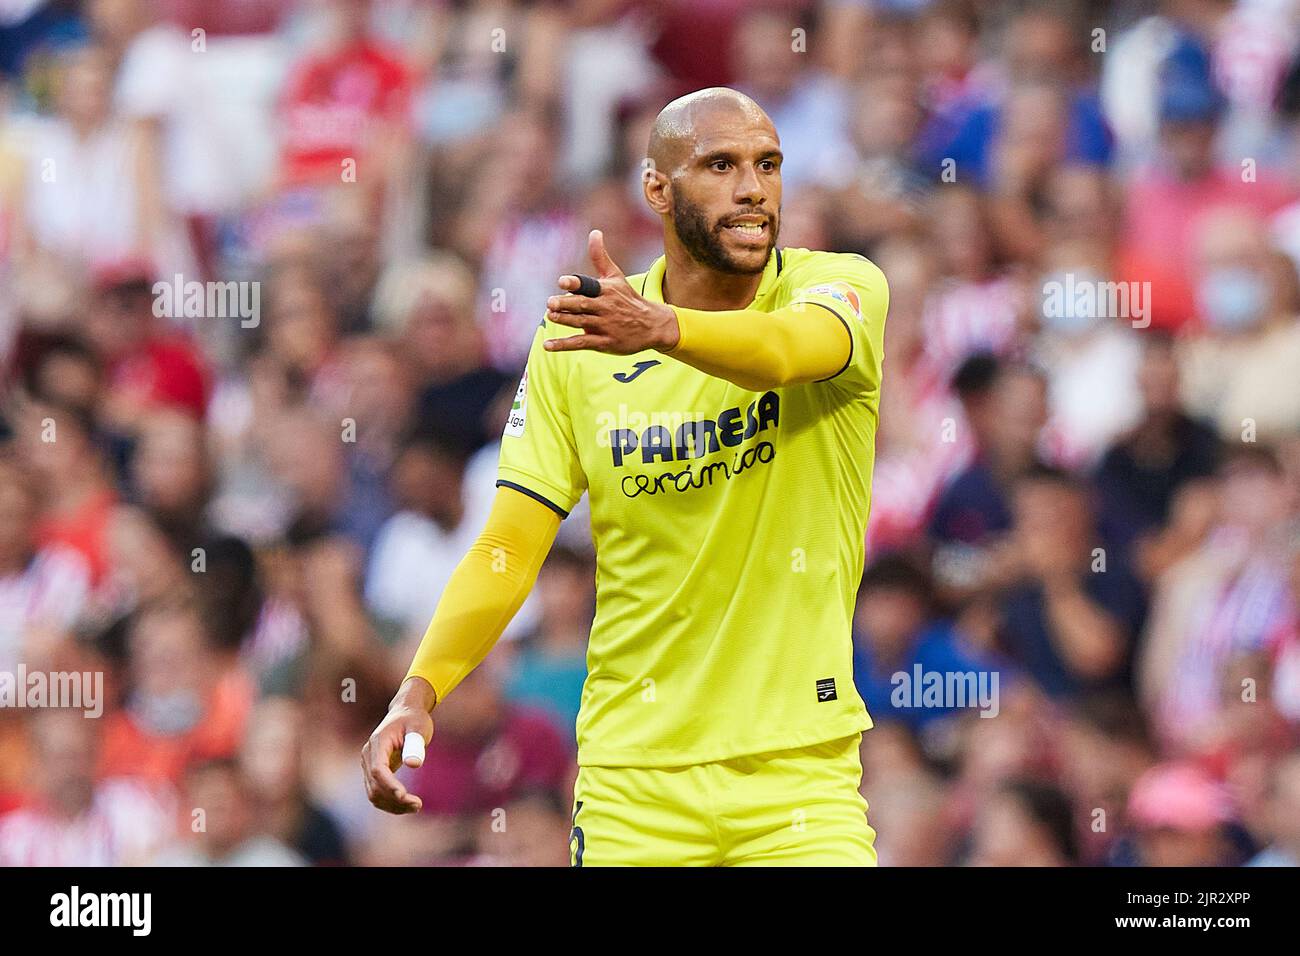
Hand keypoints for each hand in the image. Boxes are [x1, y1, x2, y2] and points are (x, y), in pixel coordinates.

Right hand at [362, 677, 435, 813]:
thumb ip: (415, 743)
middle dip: (394, 799)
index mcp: (378, 742)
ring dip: (392, 805)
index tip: (404, 796)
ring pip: (373, 794)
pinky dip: (390, 802)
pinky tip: (408, 805)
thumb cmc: (414, 719)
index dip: (389, 785)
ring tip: (416, 806)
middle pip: (374, 786)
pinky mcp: (373, 773)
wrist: (405, 712)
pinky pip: (377, 793)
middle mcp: (368, 755)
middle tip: (418, 804)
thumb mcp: (419, 727)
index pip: (377, 770)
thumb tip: (414, 764)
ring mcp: (368, 765)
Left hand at [544, 230, 678, 353]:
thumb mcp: (616, 276)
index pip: (589, 286)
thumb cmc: (628, 298)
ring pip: (581, 322)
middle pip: (582, 305)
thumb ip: (600, 256)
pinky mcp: (604, 342)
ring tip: (550, 316)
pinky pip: (581, 343)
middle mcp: (606, 307)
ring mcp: (605, 326)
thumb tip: (594, 232)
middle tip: (550, 302)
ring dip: (565, 320)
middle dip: (566, 304)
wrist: (651, 325)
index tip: (562, 282)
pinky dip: (564, 345)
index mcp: (606, 290)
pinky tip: (547, 345)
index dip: (575, 284)